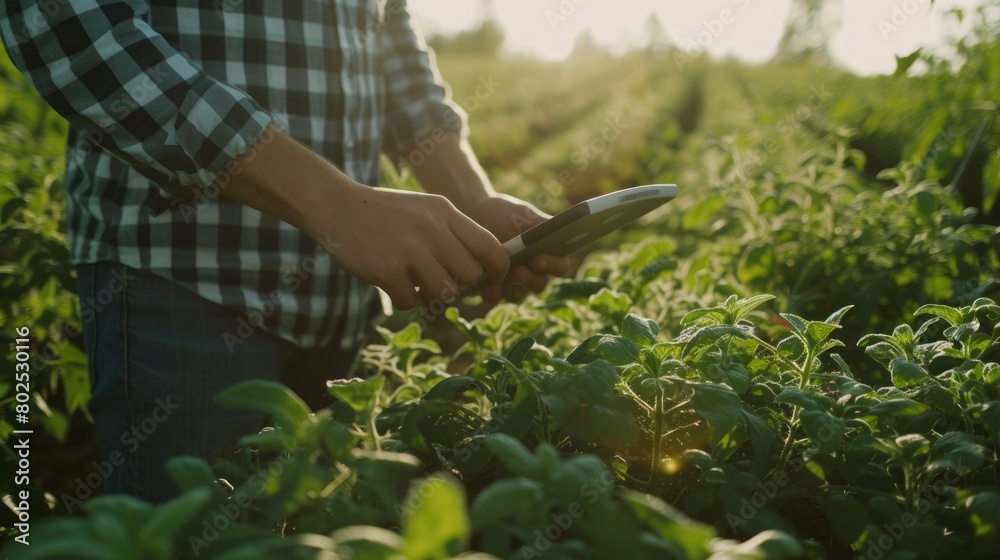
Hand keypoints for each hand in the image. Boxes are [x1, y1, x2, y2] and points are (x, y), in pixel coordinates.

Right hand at [317, 185, 509, 309]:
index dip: (499, 267)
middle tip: (440, 278)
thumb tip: (481, 267)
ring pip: (444, 292)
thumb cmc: (384, 212)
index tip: (494, 277)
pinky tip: (392, 282)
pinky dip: (404, 299)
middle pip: (470, 274)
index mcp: (444, 211)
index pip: (490, 245)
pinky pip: (412, 301)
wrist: (335, 204)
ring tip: (415, 281)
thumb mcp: (423, 208)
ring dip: (432, 294)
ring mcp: (410, 249)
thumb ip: (451, 231)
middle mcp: (431, 228)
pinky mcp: (388, 269)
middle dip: (460, 283)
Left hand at [458, 193, 572, 302]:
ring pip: (518, 293)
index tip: (538, 258)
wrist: (470, 213)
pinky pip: (495, 297)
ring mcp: (511, 281)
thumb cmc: (501, 212)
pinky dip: (493, 293)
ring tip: (501, 278)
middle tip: (517, 271)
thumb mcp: (523, 213)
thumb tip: (562, 231)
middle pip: (539, 284)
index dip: (553, 265)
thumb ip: (543, 223)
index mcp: (545, 252)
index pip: (559, 266)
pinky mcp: (490, 286)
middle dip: (529, 279)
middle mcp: (531, 270)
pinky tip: (488, 285)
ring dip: (513, 288)